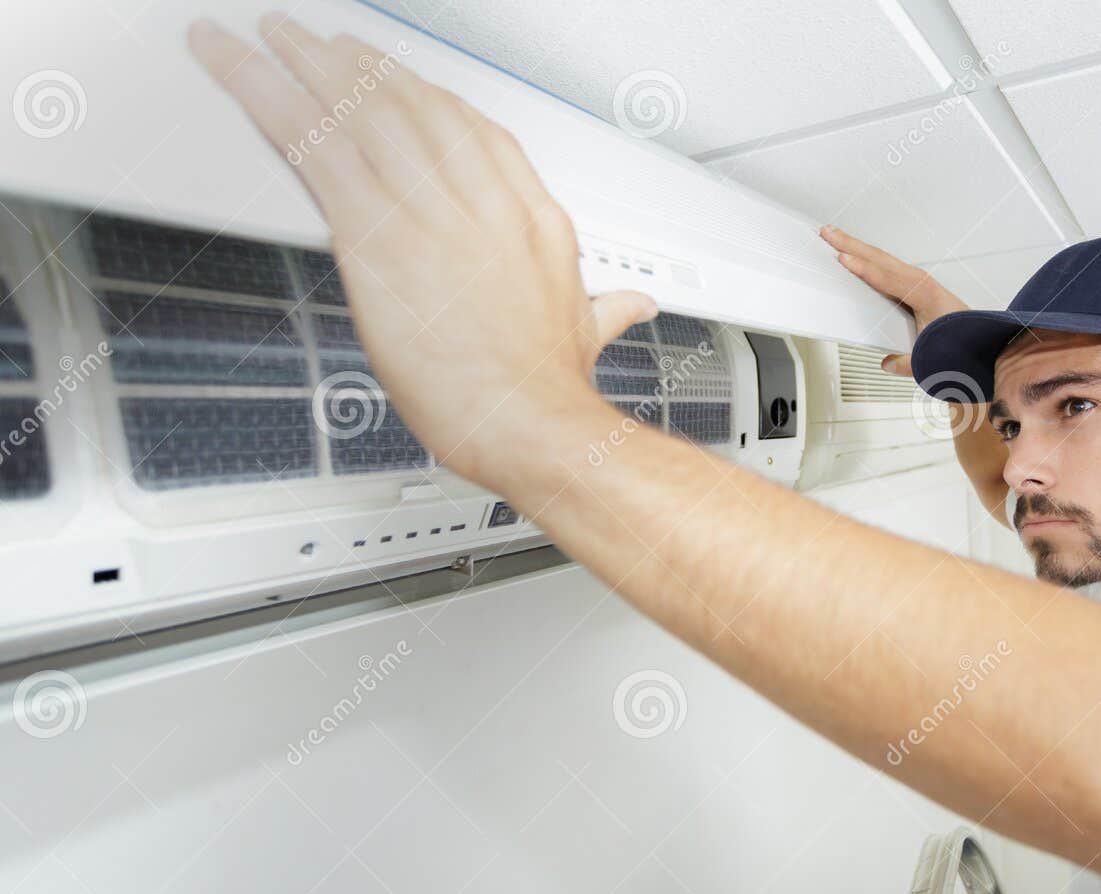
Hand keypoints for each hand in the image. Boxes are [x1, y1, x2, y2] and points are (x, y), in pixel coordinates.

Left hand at [187, 14, 656, 495]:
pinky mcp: (375, 236)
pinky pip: (313, 147)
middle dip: (364, 67)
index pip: (476, 133)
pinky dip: (267, 99)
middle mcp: (478, 198)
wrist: (534, 422)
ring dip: (307, 63)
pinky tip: (241, 70)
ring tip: (276, 37)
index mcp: (529, 215)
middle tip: (327, 44)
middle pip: (413, 106)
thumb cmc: (549, 389)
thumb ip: (606, 306)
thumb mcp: (587, 332)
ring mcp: (426, 211)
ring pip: (360, 110)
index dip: (430, 99)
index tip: (402, 82)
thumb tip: (633, 305)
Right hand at [819, 226, 967, 375]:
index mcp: (925, 295)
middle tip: (828, 233)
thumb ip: (907, 363)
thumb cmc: (959, 341)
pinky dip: (868, 257)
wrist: (978, 339)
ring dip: (858, 246)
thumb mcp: (930, 358)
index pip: (888, 278)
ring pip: (882, 258)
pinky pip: (886, 265)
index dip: (864, 269)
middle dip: (852, 244)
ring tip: (836, 236)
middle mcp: (921, 282)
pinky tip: (856, 254)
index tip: (843, 259)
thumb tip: (888, 363)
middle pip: (880, 258)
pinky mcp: (914, 282)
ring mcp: (918, 279)